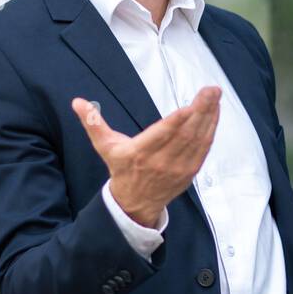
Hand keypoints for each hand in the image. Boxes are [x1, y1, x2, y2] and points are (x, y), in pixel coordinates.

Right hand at [72, 87, 220, 227]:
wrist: (135, 202)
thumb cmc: (121, 169)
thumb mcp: (104, 146)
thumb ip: (93, 123)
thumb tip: (77, 102)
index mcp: (139, 153)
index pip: (161, 135)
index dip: (177, 121)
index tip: (189, 106)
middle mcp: (161, 162)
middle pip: (185, 134)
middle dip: (200, 110)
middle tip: (211, 90)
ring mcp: (178, 168)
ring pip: (198, 140)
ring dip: (209, 116)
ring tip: (215, 95)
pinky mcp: (190, 171)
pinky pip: (204, 148)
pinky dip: (211, 129)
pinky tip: (215, 112)